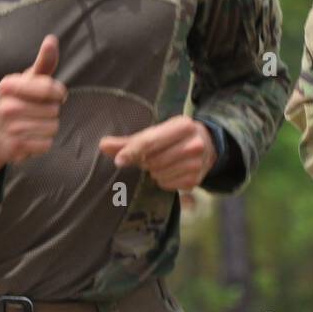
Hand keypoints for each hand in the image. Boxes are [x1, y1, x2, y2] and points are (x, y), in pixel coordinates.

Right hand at [0, 35, 65, 181]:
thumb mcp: (28, 80)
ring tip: (33, 124)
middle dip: (51, 111)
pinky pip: (47, 144)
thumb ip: (44, 62)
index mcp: (9, 85)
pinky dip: (43, 142)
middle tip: (36, 112)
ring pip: (53, 127)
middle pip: (54, 110)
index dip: (57, 93)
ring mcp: (10, 127)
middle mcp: (6, 106)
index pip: (51, 88)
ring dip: (48, 127)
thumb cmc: (17, 101)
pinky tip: (30, 138)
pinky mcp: (14, 147)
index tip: (52, 95)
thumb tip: (51, 39)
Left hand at [99, 116, 216, 191]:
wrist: (209, 145)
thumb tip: (103, 145)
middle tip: (152, 156)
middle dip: (147, 161)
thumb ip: (129, 141)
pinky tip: (172, 171)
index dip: (133, 151)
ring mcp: (197, 163)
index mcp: (182, 126)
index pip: (151, 141)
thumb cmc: (175, 137)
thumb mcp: (157, 133)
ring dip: (155, 171)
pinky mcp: (196, 180)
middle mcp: (193, 144)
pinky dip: (165, 180)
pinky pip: (167, 185)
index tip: (119, 161)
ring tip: (165, 162)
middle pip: (153, 161)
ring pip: (159, 175)